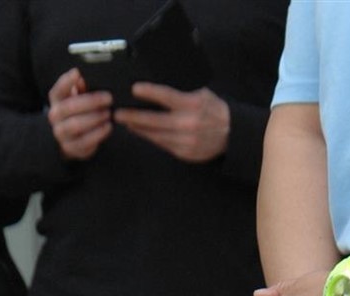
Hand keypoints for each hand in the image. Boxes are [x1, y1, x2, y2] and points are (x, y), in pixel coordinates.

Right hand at [47, 68, 112, 160]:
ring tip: (108, 113)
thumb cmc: (78, 112)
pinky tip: (108, 127)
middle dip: (91, 102)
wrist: (71, 138)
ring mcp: (61, 133)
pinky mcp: (70, 148)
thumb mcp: (78, 97)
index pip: (58, 89)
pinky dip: (98, 134)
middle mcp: (54, 116)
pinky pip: (84, 141)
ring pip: (76, 125)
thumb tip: (82, 78)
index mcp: (56, 100)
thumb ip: (80, 88)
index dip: (67, 81)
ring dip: (95, 118)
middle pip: (69, 107)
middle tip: (108, 98)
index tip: (77, 72)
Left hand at [114, 84, 229, 161]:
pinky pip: (162, 144)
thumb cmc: (213, 110)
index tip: (134, 89)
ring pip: (155, 135)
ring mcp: (184, 141)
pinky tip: (141, 132)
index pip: (166, 96)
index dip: (149, 93)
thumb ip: (181, 92)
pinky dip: (150, 137)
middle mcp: (187, 124)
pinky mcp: (183, 153)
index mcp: (191, 105)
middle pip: (154, 121)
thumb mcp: (200, 94)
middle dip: (133, 117)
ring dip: (138, 129)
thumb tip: (156, 87)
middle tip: (118, 113)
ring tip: (126, 123)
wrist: (231, 134)